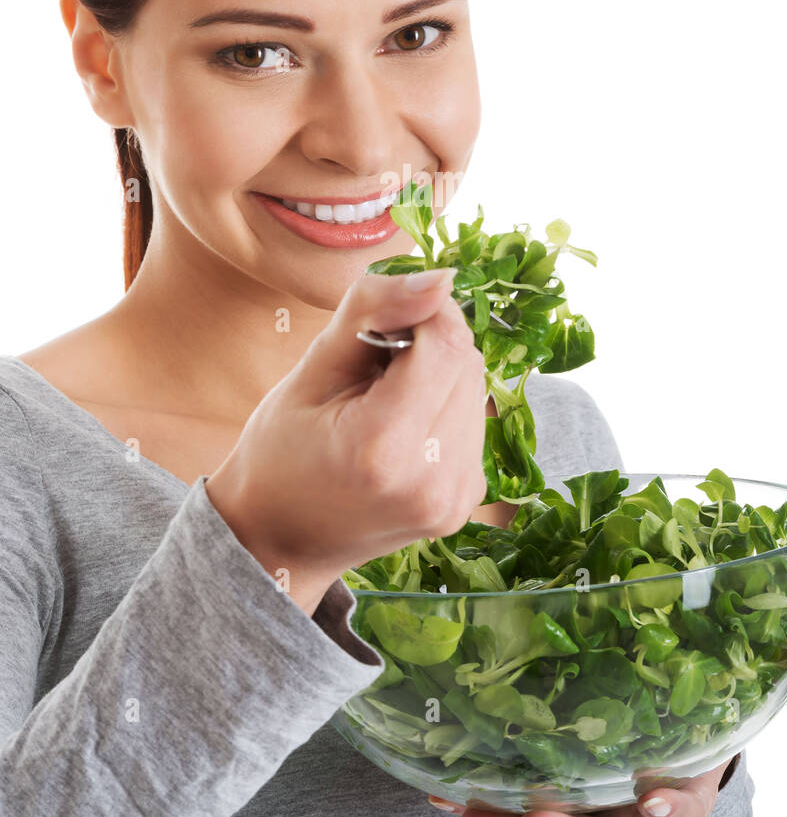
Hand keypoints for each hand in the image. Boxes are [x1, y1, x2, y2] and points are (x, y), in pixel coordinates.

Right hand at [206, 268, 488, 610]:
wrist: (280, 539)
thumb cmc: (280, 452)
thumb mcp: (310, 370)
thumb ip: (372, 312)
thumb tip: (441, 277)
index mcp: (384, 447)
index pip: (447, 343)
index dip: (424, 311)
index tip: (385, 317)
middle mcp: (431, 479)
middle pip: (467, 363)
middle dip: (430, 341)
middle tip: (374, 362)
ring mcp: (453, 498)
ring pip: (476, 389)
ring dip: (440, 373)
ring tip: (384, 398)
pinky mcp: (464, 502)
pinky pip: (473, 422)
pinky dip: (444, 406)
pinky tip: (402, 424)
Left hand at [428, 650, 786, 816]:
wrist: (666, 729)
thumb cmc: (701, 712)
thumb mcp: (740, 696)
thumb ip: (780, 682)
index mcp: (678, 781)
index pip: (680, 806)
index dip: (669, 805)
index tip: (650, 798)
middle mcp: (628, 804)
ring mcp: (585, 801)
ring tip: (473, 812)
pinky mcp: (547, 785)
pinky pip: (513, 800)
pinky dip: (482, 797)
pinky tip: (445, 787)